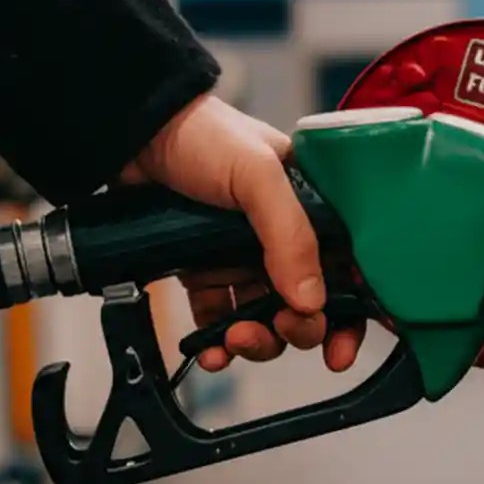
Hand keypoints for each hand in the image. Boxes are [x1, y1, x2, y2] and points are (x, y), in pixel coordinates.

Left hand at [119, 93, 363, 372]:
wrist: (132, 132)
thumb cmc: (204, 135)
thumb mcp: (258, 174)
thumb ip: (290, 235)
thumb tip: (312, 302)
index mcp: (314, 210)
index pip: (349, 270)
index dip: (351, 314)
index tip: (340, 351)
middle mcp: (285, 238)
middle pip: (309, 306)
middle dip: (299, 330)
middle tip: (283, 329)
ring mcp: (244, 258)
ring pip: (266, 320)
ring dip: (258, 341)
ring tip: (235, 339)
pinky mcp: (206, 272)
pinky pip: (220, 319)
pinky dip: (218, 342)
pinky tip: (211, 351)